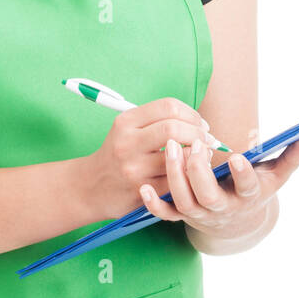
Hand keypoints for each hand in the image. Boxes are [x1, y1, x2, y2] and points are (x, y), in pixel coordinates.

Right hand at [85, 97, 223, 218]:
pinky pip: (176, 179)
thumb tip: (197, 121)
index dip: (191, 113)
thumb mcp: (127, 130)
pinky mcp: (141, 190)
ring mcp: (133, 168)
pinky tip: (192, 173)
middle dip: (198, 132)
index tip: (200, 123)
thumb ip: (156, 121)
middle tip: (208, 139)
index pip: (168, 107)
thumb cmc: (117, 154)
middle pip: (173, 128)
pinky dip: (189, 174)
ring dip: (199, 155)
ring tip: (203, 156)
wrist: (90, 187)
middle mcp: (127, 143)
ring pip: (179, 156)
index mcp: (126, 122)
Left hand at [138, 136, 298, 239]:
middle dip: (198, 171)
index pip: (247, 185)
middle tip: (194, 145)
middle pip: (207, 196)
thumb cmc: (256, 189)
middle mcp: (223, 207)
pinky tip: (143, 188)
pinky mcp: (183, 215)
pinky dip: (153, 205)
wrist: (236, 223)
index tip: (236, 156)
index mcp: (248, 195)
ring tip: (171, 148)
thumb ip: (292, 156)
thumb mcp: (276, 175)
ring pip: (184, 201)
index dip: (242, 173)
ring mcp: (201, 213)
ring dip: (175, 177)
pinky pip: (166, 215)